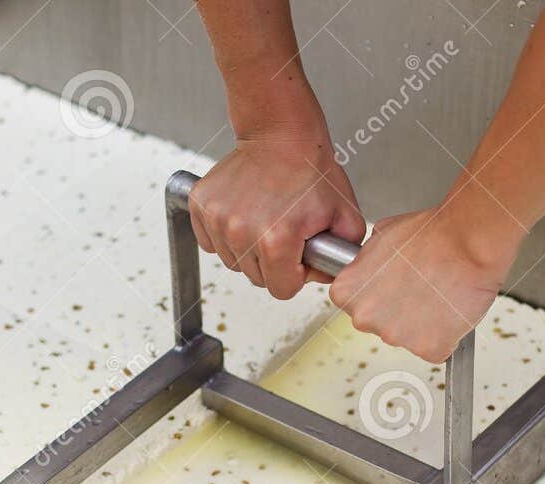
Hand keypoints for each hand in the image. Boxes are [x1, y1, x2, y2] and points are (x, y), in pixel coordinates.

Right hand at [190, 136, 364, 299]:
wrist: (280, 133)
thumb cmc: (311, 170)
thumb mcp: (345, 216)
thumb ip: (342, 257)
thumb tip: (327, 278)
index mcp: (276, 240)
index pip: (282, 290)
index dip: (296, 274)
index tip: (299, 250)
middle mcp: (240, 232)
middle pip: (256, 278)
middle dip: (274, 262)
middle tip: (286, 229)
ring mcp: (217, 218)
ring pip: (233, 261)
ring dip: (249, 248)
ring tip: (266, 218)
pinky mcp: (200, 204)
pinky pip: (210, 242)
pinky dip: (227, 235)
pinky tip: (246, 213)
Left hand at [329, 207, 513, 363]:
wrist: (468, 241)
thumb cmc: (431, 234)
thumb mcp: (382, 235)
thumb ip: (367, 261)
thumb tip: (370, 269)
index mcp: (348, 292)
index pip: (356, 303)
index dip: (379, 293)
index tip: (393, 285)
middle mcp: (365, 319)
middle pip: (380, 324)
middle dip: (398, 311)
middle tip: (420, 288)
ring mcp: (396, 337)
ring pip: (408, 338)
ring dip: (422, 323)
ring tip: (438, 294)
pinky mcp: (428, 349)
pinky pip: (435, 348)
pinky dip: (445, 334)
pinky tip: (450, 310)